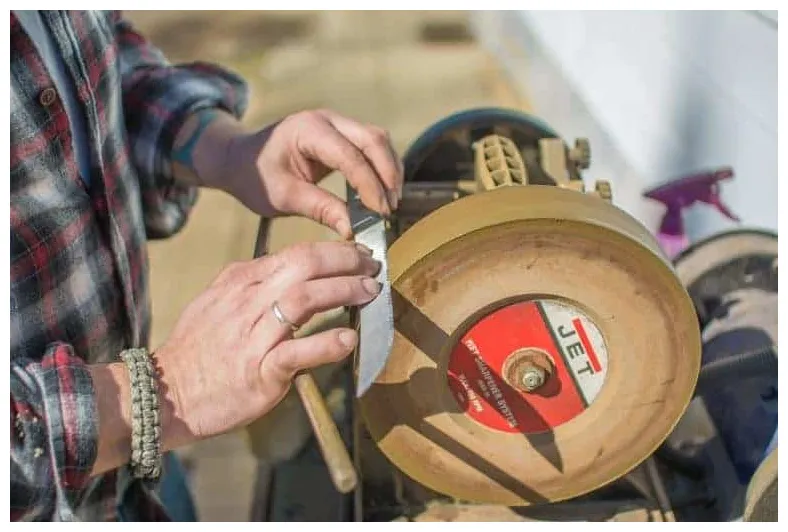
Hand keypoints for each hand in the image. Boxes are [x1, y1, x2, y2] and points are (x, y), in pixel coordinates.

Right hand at [152, 241, 380, 449]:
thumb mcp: (216, 301)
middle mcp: (247, 301)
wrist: (165, 394)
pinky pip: (298, 352)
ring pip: (305, 299)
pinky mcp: (259, 371)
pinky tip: (348, 339)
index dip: (334, 251)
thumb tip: (287, 270)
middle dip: (345, 261)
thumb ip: (251, 283)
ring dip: (345, 292)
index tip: (357, 255)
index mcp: (240, 281)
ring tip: (369, 293)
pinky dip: (327, 343)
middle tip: (372, 268)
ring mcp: (253, 335)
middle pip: (305, 265)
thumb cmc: (197, 350)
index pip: (296, 253)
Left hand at [221, 109, 403, 238]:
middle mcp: (327, 119)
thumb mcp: (283, 196)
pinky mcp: (343, 134)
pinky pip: (372, 145)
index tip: (380, 213)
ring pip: (378, 139)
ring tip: (389, 203)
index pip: (350, 156)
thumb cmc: (256, 176)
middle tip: (390, 208)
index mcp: (308, 129)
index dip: (369, 185)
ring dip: (389, 170)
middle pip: (373, 139)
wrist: (240, 159)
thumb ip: (320, 209)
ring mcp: (337, 123)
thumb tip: (353, 229)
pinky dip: (382, 167)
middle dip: (387, 174)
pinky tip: (382, 192)